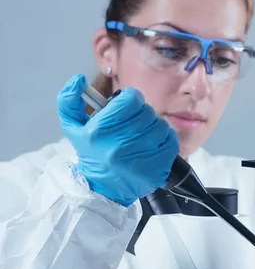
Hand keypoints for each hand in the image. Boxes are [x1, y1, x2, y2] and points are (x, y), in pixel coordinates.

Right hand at [57, 74, 178, 205]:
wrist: (103, 189)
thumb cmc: (91, 154)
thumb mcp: (72, 127)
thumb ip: (69, 100)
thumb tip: (78, 79)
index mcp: (99, 131)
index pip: (131, 99)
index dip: (131, 99)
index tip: (127, 107)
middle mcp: (120, 145)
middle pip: (147, 112)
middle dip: (142, 114)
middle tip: (134, 123)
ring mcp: (140, 159)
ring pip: (160, 125)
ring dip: (154, 126)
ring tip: (143, 134)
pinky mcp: (156, 169)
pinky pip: (170, 142)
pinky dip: (165, 140)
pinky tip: (153, 145)